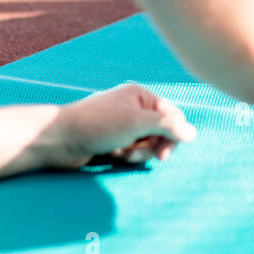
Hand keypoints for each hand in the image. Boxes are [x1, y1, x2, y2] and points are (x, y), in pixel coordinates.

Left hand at [47, 83, 196, 169]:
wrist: (61, 138)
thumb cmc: (98, 125)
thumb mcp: (138, 123)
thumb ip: (168, 127)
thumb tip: (193, 134)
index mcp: (140, 96)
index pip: (171, 115)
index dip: (173, 135)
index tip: (165, 153)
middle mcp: (133, 108)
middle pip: (161, 132)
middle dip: (153, 146)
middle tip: (146, 157)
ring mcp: (122, 125)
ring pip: (147, 144)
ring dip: (139, 153)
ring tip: (122, 154)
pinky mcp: (113, 140)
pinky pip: (132, 151)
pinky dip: (127, 157)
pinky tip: (114, 156)